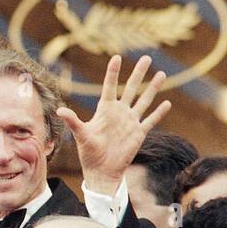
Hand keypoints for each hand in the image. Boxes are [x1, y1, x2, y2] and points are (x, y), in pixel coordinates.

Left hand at [56, 54, 170, 195]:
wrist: (102, 170)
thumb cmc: (89, 153)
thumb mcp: (81, 134)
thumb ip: (73, 121)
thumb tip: (59, 110)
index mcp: (105, 110)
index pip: (110, 86)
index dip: (113, 72)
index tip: (117, 57)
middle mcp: (119, 112)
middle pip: (131, 88)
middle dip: (139, 73)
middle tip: (147, 57)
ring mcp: (130, 122)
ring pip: (144, 100)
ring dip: (153, 88)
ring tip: (162, 74)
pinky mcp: (139, 133)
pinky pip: (151, 120)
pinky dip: (159, 112)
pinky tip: (167, 103)